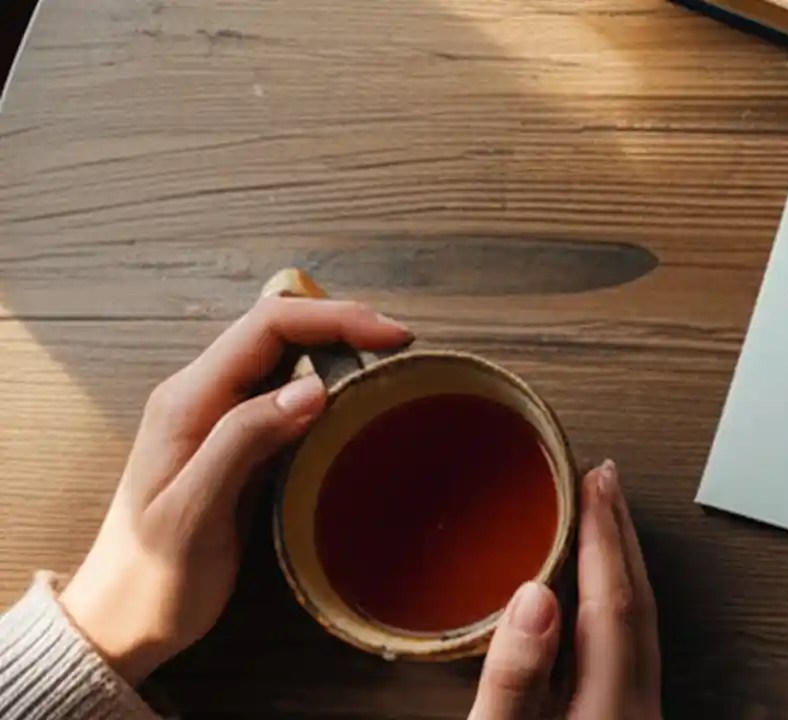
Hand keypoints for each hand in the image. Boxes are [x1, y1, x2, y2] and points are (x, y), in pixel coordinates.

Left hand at [59, 297, 412, 683]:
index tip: (391, 335)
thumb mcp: (195, 512)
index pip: (266, 326)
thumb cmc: (153, 578)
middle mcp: (201, 396)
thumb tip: (315, 386)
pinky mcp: (234, 446)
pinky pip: (284, 398)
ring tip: (388, 369)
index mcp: (188, 399)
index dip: (333, 318)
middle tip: (400, 350)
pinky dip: (326, 389)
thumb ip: (245, 441)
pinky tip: (354, 407)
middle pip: (277, 331)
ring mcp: (217, 419)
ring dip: (337, 353)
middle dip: (341, 326)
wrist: (119, 625)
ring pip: (284, 360)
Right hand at [469, 460, 661, 719]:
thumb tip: (532, 600)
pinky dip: (610, 602)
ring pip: (637, 625)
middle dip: (618, 536)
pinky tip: (586, 594)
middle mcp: (635, 710)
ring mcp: (630, 717)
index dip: (603, 535)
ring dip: (617, 566)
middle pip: (637, 606)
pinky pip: (624, 645)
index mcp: (611, 708)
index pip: (614, 602)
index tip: (594, 481)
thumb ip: (514, 678)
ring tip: (599, 519)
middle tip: (603, 480)